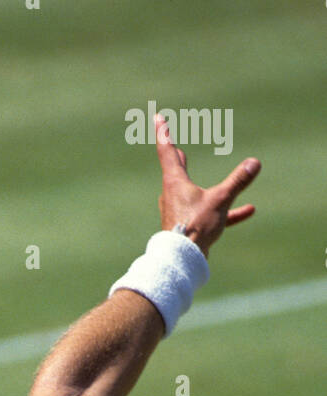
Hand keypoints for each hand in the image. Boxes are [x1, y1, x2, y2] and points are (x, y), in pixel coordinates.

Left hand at [155, 112, 260, 257]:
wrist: (183, 260)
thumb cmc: (195, 227)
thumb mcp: (220, 200)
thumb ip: (238, 181)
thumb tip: (255, 163)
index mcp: (175, 182)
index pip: (168, 151)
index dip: (163, 133)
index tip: (157, 118)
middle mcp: (173, 195)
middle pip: (175, 171)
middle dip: (177, 159)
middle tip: (175, 149)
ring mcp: (179, 212)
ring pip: (191, 194)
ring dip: (197, 185)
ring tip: (199, 179)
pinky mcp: (190, 227)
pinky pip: (210, 214)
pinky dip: (226, 212)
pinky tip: (248, 210)